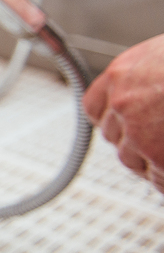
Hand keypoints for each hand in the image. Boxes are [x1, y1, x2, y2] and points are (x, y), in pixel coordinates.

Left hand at [83, 34, 163, 191]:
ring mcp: (139, 133)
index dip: (111, 119)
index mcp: (122, 74)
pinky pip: (157, 178)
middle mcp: (123, 103)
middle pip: (113, 135)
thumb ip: (151, 76)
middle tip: (155, 143)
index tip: (121, 125)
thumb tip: (154, 94)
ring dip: (148, 161)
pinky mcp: (160, 157)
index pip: (96, 106)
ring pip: (131, 159)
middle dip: (131, 142)